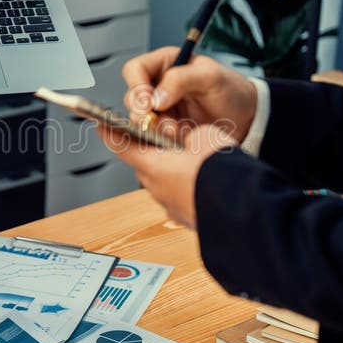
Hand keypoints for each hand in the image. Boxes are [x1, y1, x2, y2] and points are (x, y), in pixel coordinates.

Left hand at [98, 123, 237, 228]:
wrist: (241, 211)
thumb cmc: (220, 172)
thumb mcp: (204, 135)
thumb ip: (188, 134)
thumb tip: (189, 140)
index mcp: (153, 166)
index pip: (121, 146)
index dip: (110, 132)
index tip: (100, 124)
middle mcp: (156, 189)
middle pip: (145, 163)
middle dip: (153, 149)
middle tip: (167, 136)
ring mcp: (171, 207)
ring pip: (164, 181)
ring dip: (172, 169)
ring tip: (194, 158)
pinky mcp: (185, 217)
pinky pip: (180, 196)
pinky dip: (187, 186)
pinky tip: (206, 180)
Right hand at [121, 47, 257, 140]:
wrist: (247, 118)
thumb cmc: (232, 90)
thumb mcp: (210, 77)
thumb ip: (181, 79)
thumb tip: (156, 97)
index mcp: (166, 64)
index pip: (135, 69)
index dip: (136, 86)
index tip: (148, 102)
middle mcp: (158, 85)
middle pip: (132, 97)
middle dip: (142, 112)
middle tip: (155, 121)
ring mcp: (161, 109)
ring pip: (140, 119)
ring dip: (155, 127)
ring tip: (176, 130)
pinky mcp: (166, 128)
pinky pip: (153, 134)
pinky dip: (162, 138)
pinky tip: (179, 136)